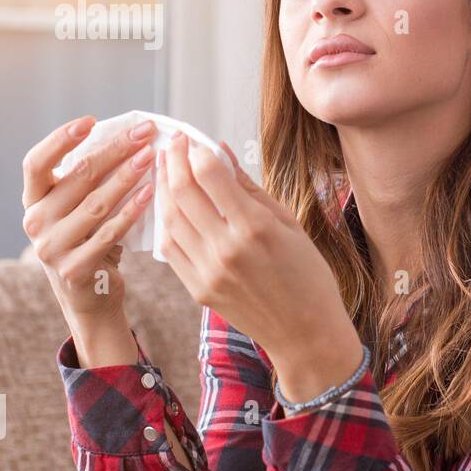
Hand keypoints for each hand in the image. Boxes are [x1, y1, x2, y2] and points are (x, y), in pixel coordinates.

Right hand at [22, 114, 157, 329]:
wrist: (90, 298)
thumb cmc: (89, 240)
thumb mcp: (79, 209)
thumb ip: (88, 180)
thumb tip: (126, 136)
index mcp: (33, 201)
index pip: (36, 162)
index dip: (60, 139)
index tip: (90, 121)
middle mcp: (35, 222)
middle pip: (76, 176)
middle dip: (114, 150)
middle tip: (143, 132)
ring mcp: (52, 248)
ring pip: (96, 203)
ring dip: (127, 176)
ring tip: (151, 156)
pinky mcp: (74, 269)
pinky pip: (109, 233)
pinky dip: (132, 210)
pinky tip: (150, 192)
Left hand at [154, 131, 362, 398]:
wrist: (305, 332)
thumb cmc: (308, 275)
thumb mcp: (290, 224)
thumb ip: (250, 189)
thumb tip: (223, 153)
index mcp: (256, 228)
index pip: (210, 175)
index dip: (196, 150)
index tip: (192, 137)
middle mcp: (227, 249)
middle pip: (183, 192)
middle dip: (173, 161)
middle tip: (171, 143)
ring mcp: (208, 272)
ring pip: (169, 219)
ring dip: (163, 188)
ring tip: (165, 169)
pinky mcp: (198, 289)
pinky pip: (170, 248)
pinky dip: (165, 222)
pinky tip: (169, 205)